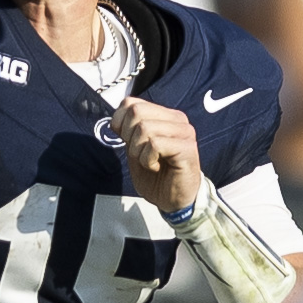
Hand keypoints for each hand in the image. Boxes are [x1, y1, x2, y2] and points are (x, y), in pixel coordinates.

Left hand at [112, 97, 200, 213]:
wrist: (172, 200)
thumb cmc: (156, 176)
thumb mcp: (135, 148)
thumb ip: (128, 130)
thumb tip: (115, 119)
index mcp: (164, 115)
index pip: (130, 103)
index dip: (120, 123)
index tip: (126, 141)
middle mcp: (177, 119)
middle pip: (136, 112)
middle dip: (129, 137)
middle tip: (140, 153)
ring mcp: (184, 132)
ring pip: (145, 128)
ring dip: (139, 151)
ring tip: (149, 162)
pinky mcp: (187, 148)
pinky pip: (154, 144)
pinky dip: (147, 159)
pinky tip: (155, 166)